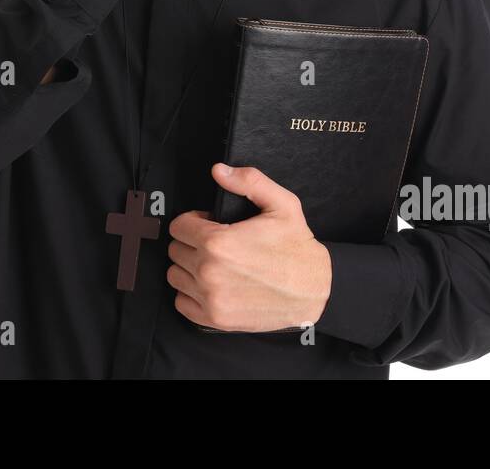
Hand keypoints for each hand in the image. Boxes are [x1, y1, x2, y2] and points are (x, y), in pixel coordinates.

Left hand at [166, 164, 332, 332]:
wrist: (314, 290)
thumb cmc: (297, 248)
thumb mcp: (282, 204)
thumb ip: (249, 181)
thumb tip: (219, 171)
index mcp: (218, 242)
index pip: (178, 226)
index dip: (194, 221)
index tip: (209, 225)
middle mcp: (209, 271)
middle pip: (176, 250)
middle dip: (192, 243)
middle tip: (215, 244)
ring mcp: (210, 298)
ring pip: (175, 276)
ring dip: (189, 268)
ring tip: (213, 264)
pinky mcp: (215, 319)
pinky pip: (182, 303)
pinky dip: (191, 294)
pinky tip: (211, 285)